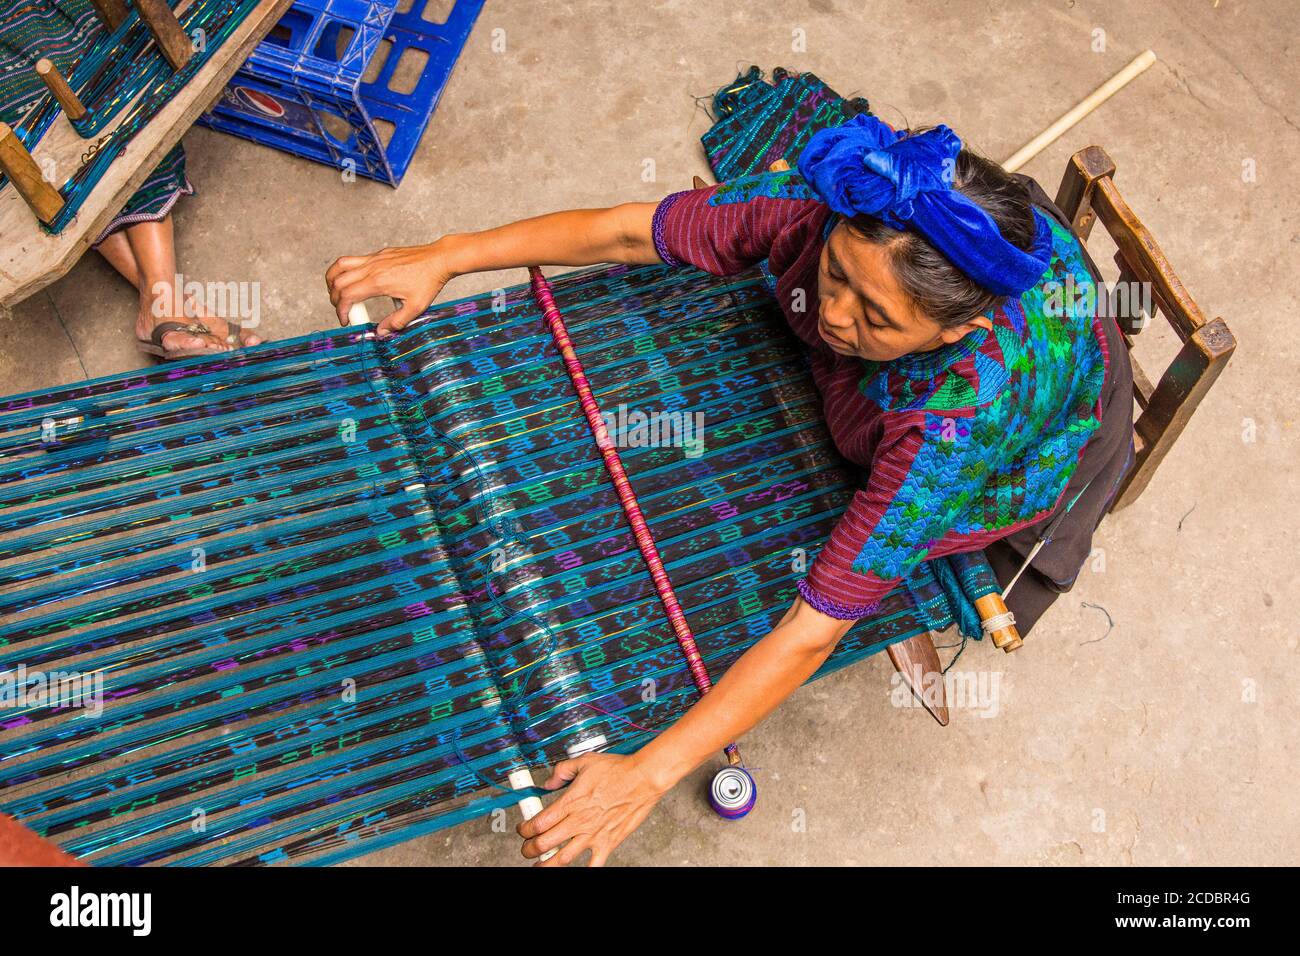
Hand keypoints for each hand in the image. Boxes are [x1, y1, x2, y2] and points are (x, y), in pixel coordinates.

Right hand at [325, 243, 450, 337]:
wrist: (439, 259)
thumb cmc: (429, 281)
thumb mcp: (415, 307)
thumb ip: (396, 322)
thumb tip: (380, 332)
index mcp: (378, 282)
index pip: (347, 295)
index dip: (341, 310)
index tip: (345, 321)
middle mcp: (372, 267)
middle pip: (338, 281)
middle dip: (334, 298)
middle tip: (341, 310)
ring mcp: (374, 258)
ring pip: (340, 265)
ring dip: (333, 280)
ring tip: (336, 294)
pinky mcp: (378, 254)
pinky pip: (353, 260)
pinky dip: (346, 272)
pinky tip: (355, 283)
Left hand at [517, 753, 665, 866]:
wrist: (643, 779)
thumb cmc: (618, 770)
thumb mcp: (585, 761)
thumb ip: (562, 771)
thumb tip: (548, 782)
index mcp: (571, 802)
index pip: (538, 822)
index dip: (525, 829)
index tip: (523, 830)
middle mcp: (579, 821)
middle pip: (545, 843)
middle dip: (529, 849)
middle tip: (526, 850)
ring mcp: (594, 834)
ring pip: (563, 858)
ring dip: (547, 865)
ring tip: (539, 867)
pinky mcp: (608, 842)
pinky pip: (593, 865)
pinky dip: (583, 871)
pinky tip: (575, 870)